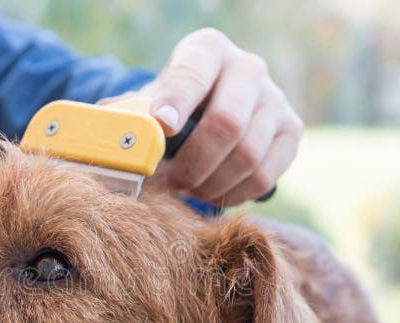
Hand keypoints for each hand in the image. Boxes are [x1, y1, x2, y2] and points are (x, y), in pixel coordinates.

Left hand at [147, 28, 303, 205]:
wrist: (216, 106)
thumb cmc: (176, 104)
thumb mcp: (153, 98)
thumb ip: (132, 111)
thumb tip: (109, 124)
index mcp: (208, 50)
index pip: (193, 74)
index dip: (177, 101)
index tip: (162, 128)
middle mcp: (249, 68)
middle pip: (227, 123)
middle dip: (193, 163)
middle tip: (170, 182)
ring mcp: (275, 100)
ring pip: (247, 156)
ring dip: (211, 185)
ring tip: (188, 191)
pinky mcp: (290, 132)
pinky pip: (264, 176)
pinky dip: (233, 195)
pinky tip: (212, 194)